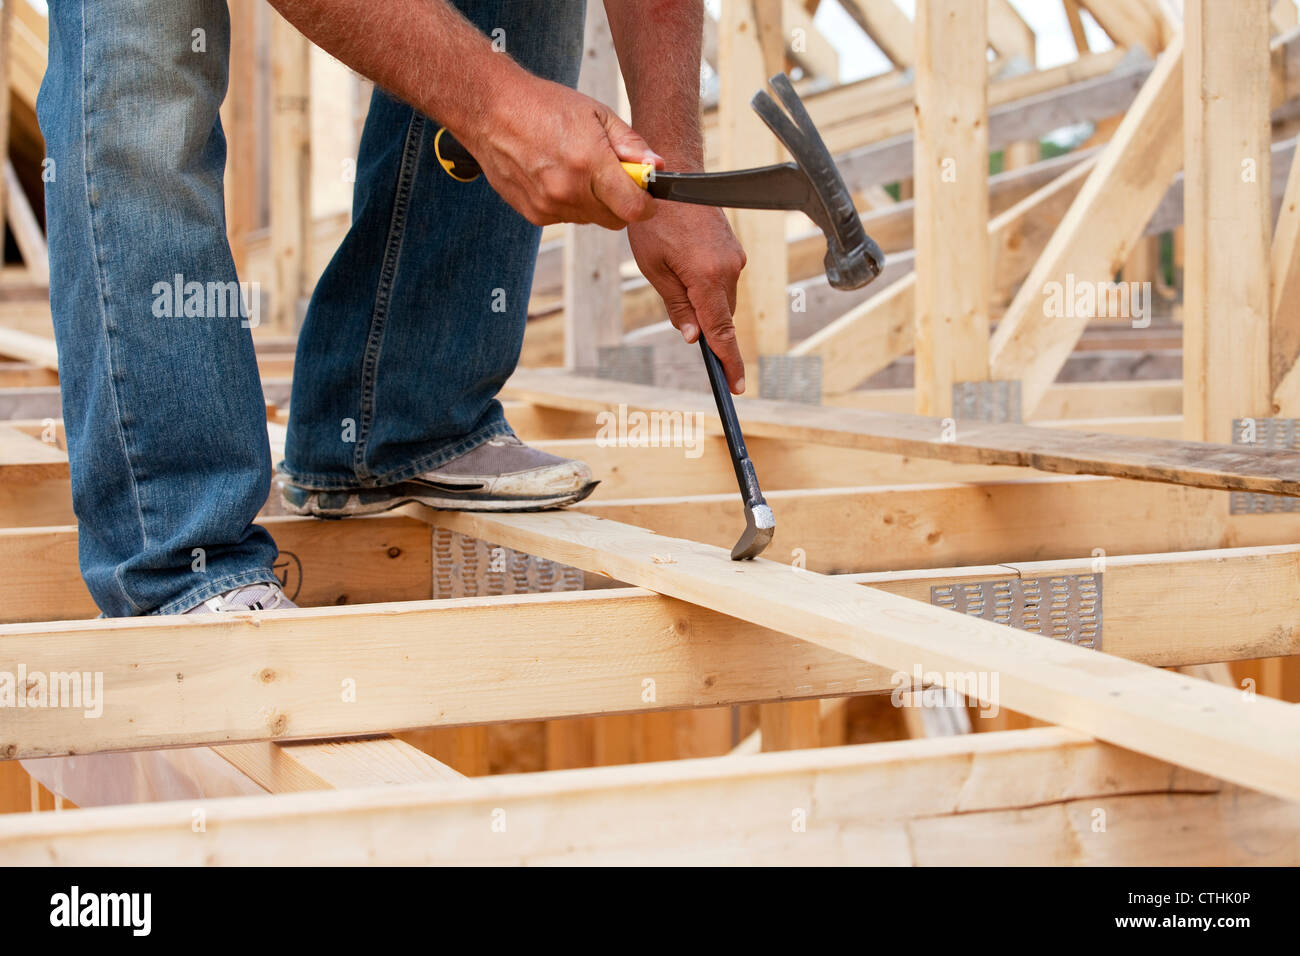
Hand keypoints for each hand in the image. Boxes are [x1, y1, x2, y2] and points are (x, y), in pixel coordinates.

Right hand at [462, 72, 661, 229]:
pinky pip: (566, 217)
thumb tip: (657, 166)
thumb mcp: (597, 113)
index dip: (646, 205)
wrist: (491, 110)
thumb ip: (631, 144)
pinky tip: (554, 175)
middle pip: (615, 219)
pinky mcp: (533, 214)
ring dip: (593, 202)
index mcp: (589, 163)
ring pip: (590, 219)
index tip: (646, 196)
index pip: (633, 208)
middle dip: (620, 202)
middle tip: (610, 175)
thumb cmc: (545, 106)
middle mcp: (568, 191)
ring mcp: (548, 206)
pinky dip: (569, 203)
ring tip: (575, 167)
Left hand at [628, 201, 747, 392]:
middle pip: (722, 317)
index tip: (735, 385)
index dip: (729, 362)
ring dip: (704, 303)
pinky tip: (684, 266)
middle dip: (705, 325)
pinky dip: (708, 286)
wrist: (673, 176)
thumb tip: (694, 337)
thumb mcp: (655, 268)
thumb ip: (677, 305)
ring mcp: (735, 258)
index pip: (722, 331)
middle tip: (677, 310)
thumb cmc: (655, 221)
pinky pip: (724, 281)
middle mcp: (729, 269)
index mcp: (707, 277)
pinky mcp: (734, 249)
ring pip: (722, 299)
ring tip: (672, 273)